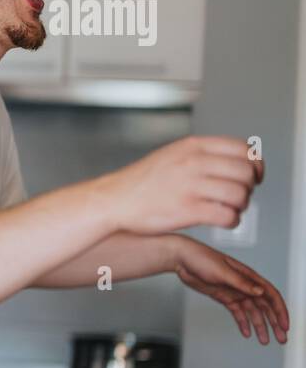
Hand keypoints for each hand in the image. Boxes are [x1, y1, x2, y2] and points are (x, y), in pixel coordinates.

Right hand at [104, 136, 261, 234]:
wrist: (113, 200)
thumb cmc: (140, 182)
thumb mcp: (172, 155)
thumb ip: (201, 155)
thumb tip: (235, 162)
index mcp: (192, 146)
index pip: (244, 149)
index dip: (255, 165)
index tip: (254, 175)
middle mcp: (194, 163)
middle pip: (246, 172)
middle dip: (249, 187)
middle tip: (239, 196)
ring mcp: (191, 186)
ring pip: (240, 194)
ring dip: (241, 206)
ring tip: (230, 209)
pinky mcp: (187, 210)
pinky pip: (227, 216)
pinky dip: (232, 221)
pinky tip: (223, 221)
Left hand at [172, 236, 288, 343]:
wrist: (182, 258)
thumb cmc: (201, 258)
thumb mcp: (222, 271)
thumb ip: (241, 283)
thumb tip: (260, 292)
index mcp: (248, 276)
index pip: (271, 295)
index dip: (280, 311)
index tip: (284, 325)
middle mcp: (244, 285)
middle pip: (265, 307)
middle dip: (274, 323)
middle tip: (280, 338)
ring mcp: (234, 291)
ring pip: (252, 312)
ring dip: (260, 326)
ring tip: (265, 341)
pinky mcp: (223, 296)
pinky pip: (237, 312)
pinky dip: (243, 323)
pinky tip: (247, 333)